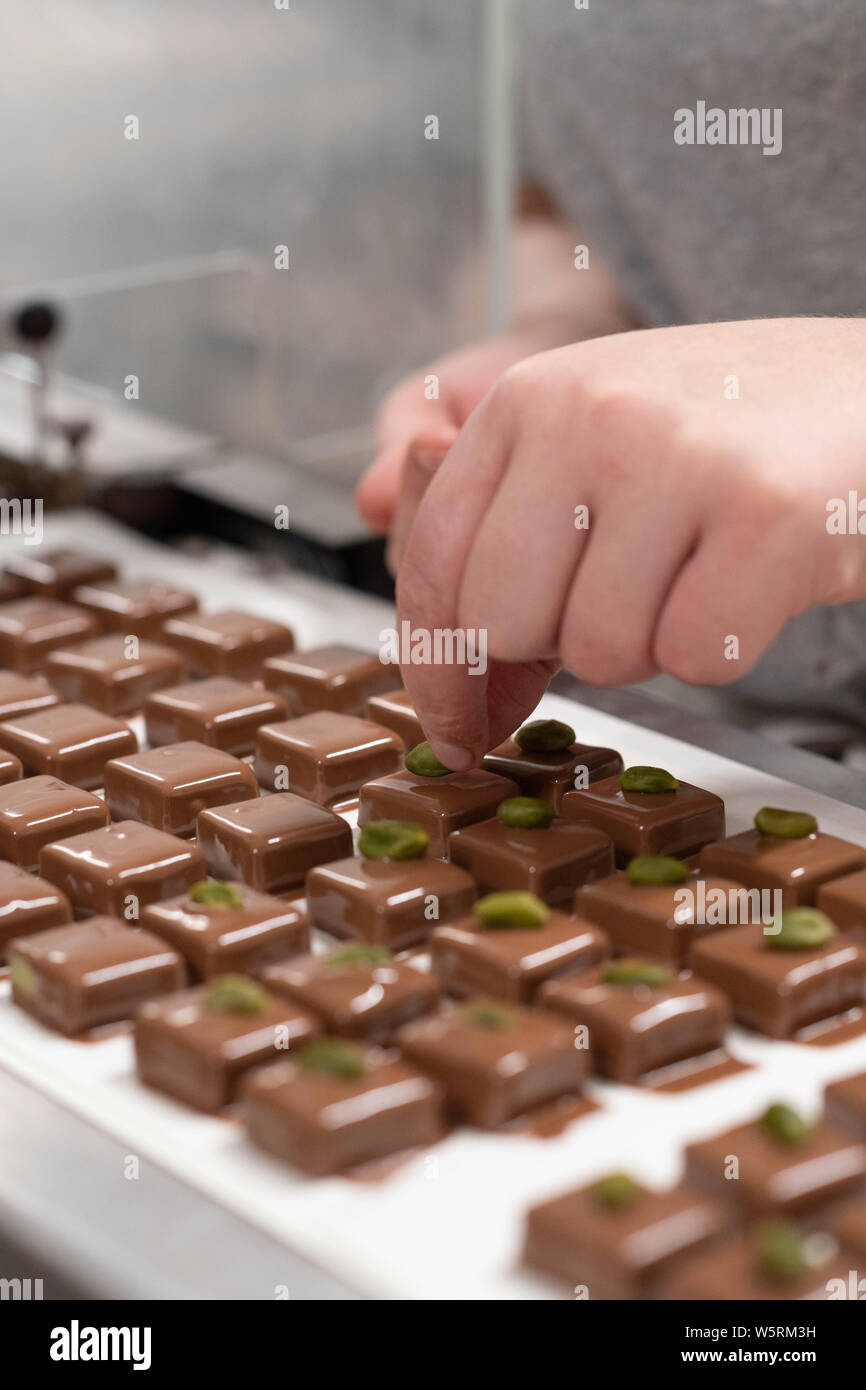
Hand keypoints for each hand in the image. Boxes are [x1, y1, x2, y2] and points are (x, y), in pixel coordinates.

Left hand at [395, 317, 865, 768]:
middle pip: (500, 624)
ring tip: (701, 569)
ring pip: (598, 653)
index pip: (431, 562)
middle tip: (630, 596)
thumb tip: (459, 699)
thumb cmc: (729, 438)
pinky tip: (752, 581)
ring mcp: (678, 457)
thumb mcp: (597, 455)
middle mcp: (588, 413)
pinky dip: (725, 648)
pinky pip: (695, 659)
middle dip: (557, 647)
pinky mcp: (768, 514)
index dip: (437, 670)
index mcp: (527, 395)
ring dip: (651, 645)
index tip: (459, 728)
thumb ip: (512, 553)